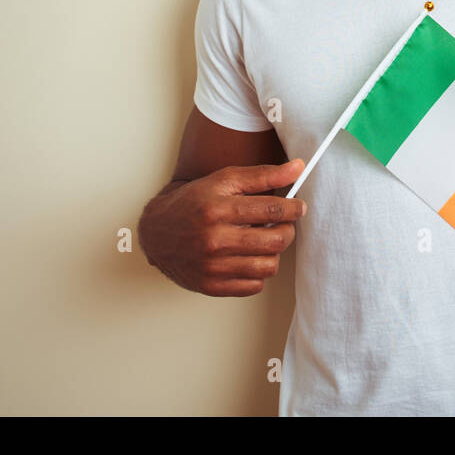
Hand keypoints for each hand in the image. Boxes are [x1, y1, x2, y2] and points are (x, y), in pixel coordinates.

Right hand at [138, 159, 305, 296]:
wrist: (155, 232)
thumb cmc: (193, 202)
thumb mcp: (224, 180)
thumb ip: (263, 175)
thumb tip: (298, 168)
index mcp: (218, 209)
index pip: (273, 210)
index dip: (294, 208)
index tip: (298, 206)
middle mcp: (214, 239)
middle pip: (275, 240)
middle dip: (288, 230)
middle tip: (284, 224)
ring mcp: (212, 266)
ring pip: (268, 266)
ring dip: (274, 253)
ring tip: (265, 241)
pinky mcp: (211, 286)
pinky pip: (254, 285)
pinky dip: (258, 272)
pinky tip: (249, 257)